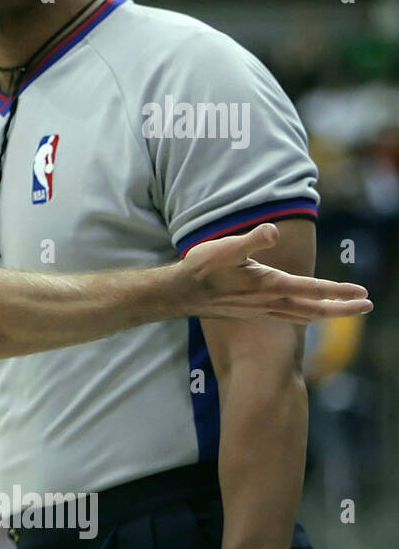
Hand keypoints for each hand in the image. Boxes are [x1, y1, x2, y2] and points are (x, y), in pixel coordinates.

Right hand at [182, 223, 370, 322]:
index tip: (363, 292)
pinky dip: (305, 316)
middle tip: (367, 306)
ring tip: (344, 311)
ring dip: (327, 314)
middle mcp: (269, 301)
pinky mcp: (252, 313)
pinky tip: (306, 313)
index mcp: (269, 285)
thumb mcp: (225, 247)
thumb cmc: (202, 268)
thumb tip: (273, 230)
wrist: (180, 293)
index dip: (339, 291)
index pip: (313, 289)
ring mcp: (261, 310)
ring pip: (302, 316)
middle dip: (343, 309)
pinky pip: (288, 318)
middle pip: (314, 309)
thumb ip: (251, 240)